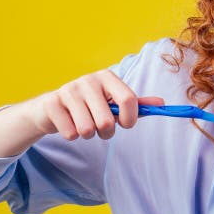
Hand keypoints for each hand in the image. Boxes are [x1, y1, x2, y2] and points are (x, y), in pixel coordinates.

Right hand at [28, 70, 164, 140]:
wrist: (53, 108)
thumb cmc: (90, 106)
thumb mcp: (113, 102)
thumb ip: (137, 104)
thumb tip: (162, 104)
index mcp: (107, 77)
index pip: (128, 100)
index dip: (130, 118)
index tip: (126, 125)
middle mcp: (88, 80)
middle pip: (107, 120)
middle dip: (106, 132)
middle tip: (100, 128)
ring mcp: (68, 90)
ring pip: (87, 129)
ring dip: (88, 135)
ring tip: (84, 125)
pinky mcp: (52, 103)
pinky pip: (70, 133)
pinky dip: (72, 136)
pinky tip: (69, 124)